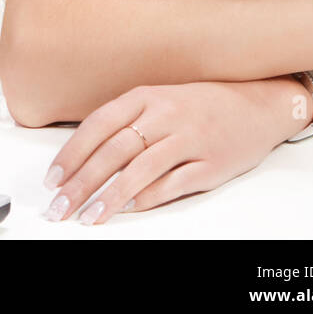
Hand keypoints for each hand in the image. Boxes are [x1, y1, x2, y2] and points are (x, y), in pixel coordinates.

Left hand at [42, 79, 299, 225]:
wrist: (259, 104)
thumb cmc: (203, 103)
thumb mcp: (162, 99)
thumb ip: (128, 121)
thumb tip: (87, 155)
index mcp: (149, 96)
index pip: (99, 124)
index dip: (72, 153)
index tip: (53, 179)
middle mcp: (166, 115)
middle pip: (114, 150)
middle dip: (82, 182)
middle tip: (60, 207)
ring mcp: (189, 140)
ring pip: (140, 170)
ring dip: (110, 197)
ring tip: (89, 217)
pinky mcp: (210, 165)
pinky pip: (173, 184)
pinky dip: (148, 199)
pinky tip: (130, 209)